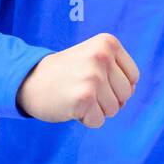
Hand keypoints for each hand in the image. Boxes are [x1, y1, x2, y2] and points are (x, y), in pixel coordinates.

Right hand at [16, 33, 138, 127]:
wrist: (30, 80)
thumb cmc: (67, 73)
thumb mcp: (94, 57)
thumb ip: (118, 71)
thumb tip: (132, 91)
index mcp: (108, 42)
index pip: (133, 77)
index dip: (116, 85)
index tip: (94, 78)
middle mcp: (102, 56)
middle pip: (126, 95)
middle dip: (107, 99)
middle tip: (82, 88)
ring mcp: (93, 77)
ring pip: (114, 109)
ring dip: (96, 109)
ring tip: (76, 95)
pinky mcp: (84, 98)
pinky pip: (98, 121)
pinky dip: (86, 119)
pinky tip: (71, 106)